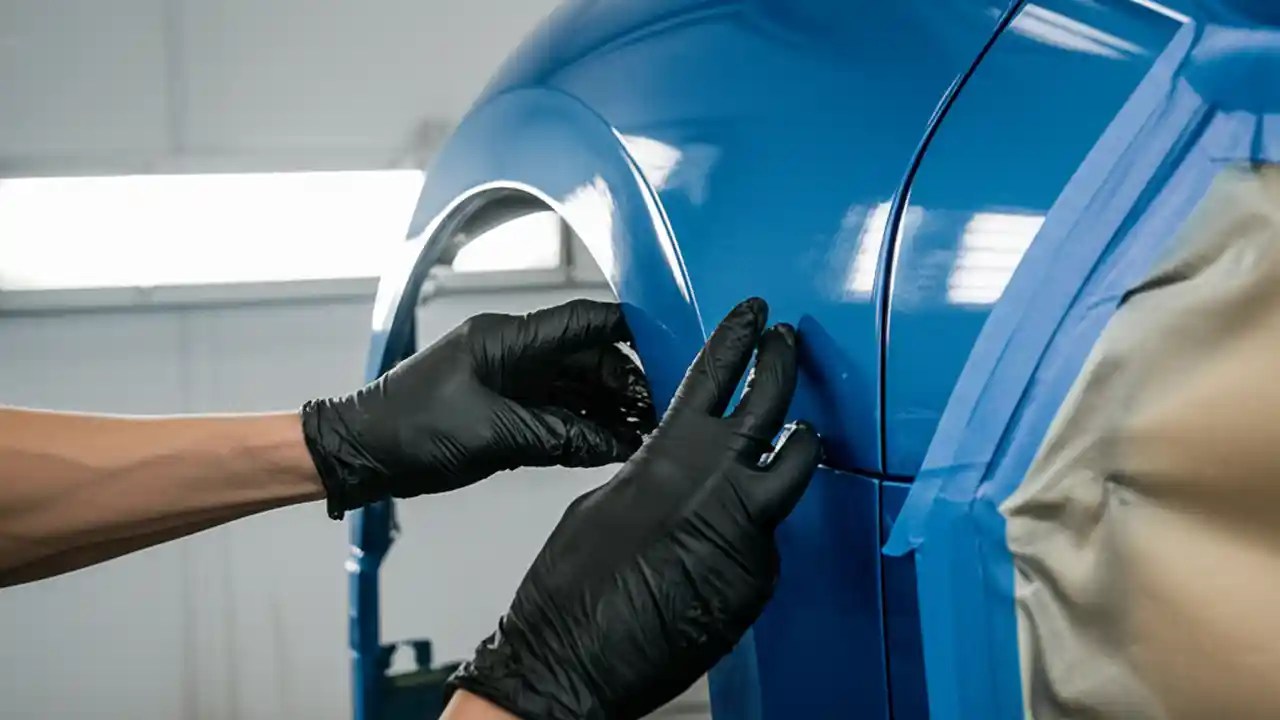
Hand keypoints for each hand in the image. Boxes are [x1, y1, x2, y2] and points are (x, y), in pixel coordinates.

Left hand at [301, 300, 656, 518]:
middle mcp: (511, 354)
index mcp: (505, 339)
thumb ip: (557, 436)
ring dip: (605, 410)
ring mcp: (507, 382)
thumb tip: (611, 443)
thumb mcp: (492, 433)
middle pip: (584, 359)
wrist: (359, 453)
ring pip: (573, 389)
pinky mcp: (503, 410)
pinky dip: (580, 428)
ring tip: (639, 434)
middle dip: (623, 383)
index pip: (581, 322)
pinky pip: (555, 412)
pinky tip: (606, 445)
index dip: (626, 330)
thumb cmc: (407, 429)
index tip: (664, 342)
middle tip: (654, 412)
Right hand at [448, 298, 822, 719]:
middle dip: (784, 364)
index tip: (755, 315)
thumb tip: (672, 466)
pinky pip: (770, 542)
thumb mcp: (603, 504)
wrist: (573, 662)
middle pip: (773, 403)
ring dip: (800, 447)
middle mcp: (718, 484)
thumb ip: (651, 473)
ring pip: (795, 473)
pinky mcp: (759, 578)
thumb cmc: (571, 590)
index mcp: (670, 455)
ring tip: (802, 434)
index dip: (739, 338)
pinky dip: (755, 535)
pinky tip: (730, 543)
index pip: (716, 375)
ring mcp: (748, 532)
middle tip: (788, 344)